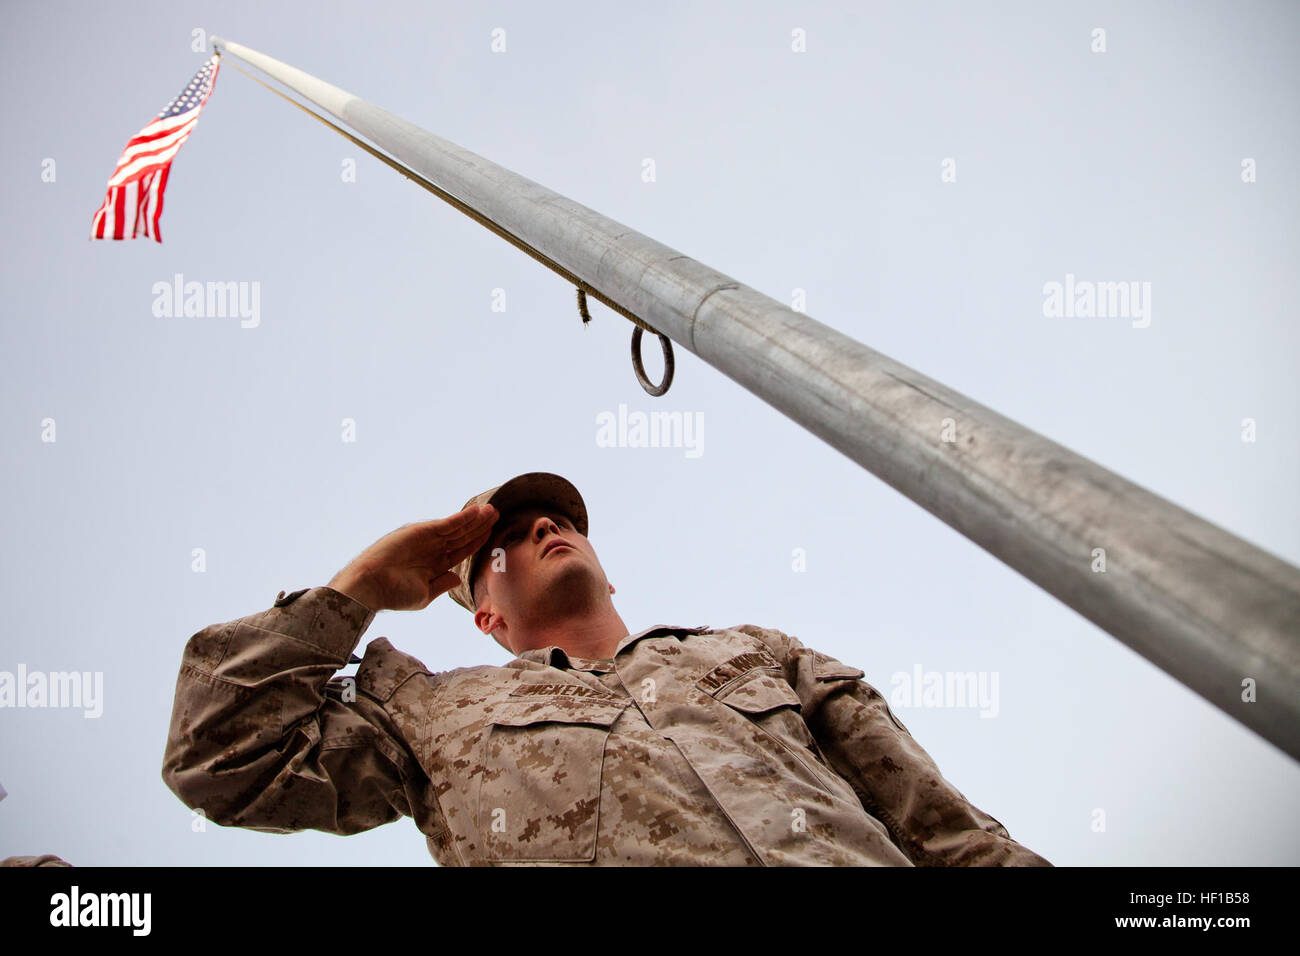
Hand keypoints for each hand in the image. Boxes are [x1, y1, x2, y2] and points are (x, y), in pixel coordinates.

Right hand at [327, 504, 497, 611]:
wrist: (371, 586)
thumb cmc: (394, 594)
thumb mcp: (424, 594)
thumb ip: (442, 584)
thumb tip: (457, 579)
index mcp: (434, 564)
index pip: (461, 551)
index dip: (477, 542)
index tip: (492, 534)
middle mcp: (432, 549)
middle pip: (462, 535)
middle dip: (480, 526)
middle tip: (497, 515)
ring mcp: (427, 539)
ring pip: (457, 527)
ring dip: (475, 519)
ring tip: (491, 511)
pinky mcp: (421, 531)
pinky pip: (447, 524)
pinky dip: (462, 518)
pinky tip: (476, 513)